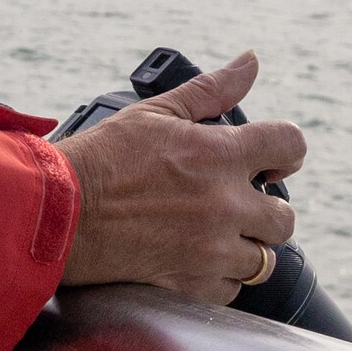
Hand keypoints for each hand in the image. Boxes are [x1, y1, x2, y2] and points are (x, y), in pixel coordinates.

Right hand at [56, 54, 304, 304]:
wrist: (60, 211)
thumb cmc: (102, 157)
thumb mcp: (157, 112)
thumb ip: (211, 90)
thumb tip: (250, 61)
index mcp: (221, 155)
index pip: (291, 145)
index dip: (286, 151)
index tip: (270, 161)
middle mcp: (226, 204)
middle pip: (285, 217)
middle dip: (265, 208)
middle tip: (233, 202)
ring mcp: (212, 249)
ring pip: (264, 259)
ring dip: (245, 245)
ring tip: (212, 233)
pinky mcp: (192, 284)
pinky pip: (231, 289)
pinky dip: (219, 277)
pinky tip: (194, 257)